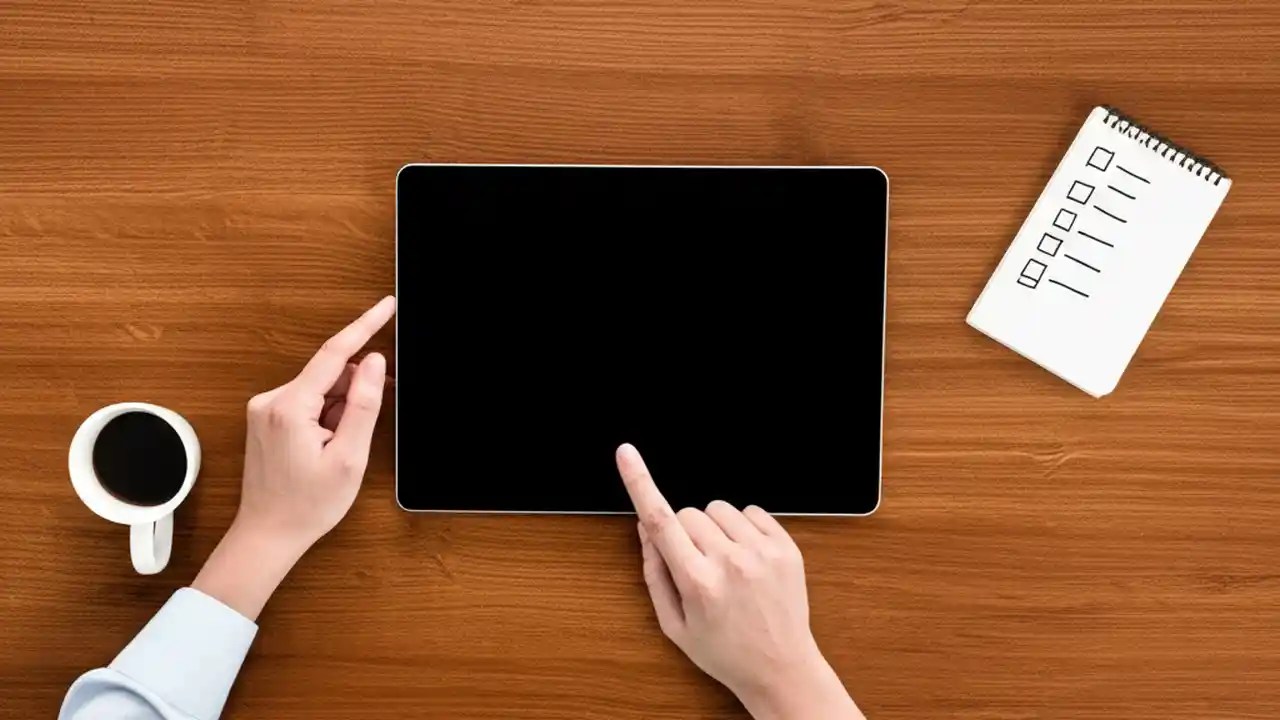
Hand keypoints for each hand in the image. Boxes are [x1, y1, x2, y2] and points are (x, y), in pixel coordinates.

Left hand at [235, 295, 394, 551]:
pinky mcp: (266, 417)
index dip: (365, 326)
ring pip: (320, 390)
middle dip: (352, 398)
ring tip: (333, 453)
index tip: (386, 306)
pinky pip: (308, 402)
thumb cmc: (308, 505)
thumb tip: (373, 362)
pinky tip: (323, 449)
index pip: (335, 353)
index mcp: (290, 407)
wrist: (267, 535)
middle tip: (356, 438)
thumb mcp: (348, 457)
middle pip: (330, 375)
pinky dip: (325, 418)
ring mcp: (265, 408)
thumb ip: (363, 404)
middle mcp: (271, 400)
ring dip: (338, 413)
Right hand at [616, 444, 862, 719]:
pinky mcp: (785, 547)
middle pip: (688, 513)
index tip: (627, 454)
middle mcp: (731, 562)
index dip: (639, 483)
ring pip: (718, 508)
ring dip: (714, 528)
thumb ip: (654, 573)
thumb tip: (646, 528)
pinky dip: (742, 528)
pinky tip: (745, 557)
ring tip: (724, 562)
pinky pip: (751, 511)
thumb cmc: (724, 651)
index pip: (661, 521)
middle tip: (696, 564)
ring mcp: (762, 552)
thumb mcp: (674, 625)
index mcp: (698, 582)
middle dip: (684, 532)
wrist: (780, 666)